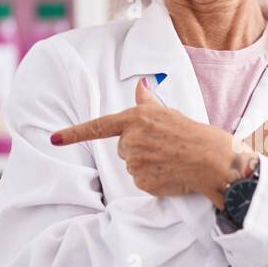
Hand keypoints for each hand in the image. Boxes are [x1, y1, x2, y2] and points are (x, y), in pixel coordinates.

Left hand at [49, 78, 251, 206]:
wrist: (214, 161)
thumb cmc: (195, 134)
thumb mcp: (169, 112)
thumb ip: (148, 103)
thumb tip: (141, 85)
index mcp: (136, 118)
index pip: (98, 127)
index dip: (74, 133)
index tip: (54, 139)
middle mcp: (131, 139)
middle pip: (123, 147)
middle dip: (139, 147)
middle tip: (165, 146)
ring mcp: (135, 161)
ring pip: (132, 165)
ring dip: (147, 164)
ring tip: (170, 159)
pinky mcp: (142, 181)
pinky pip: (140, 181)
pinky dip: (153, 180)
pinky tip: (170, 173)